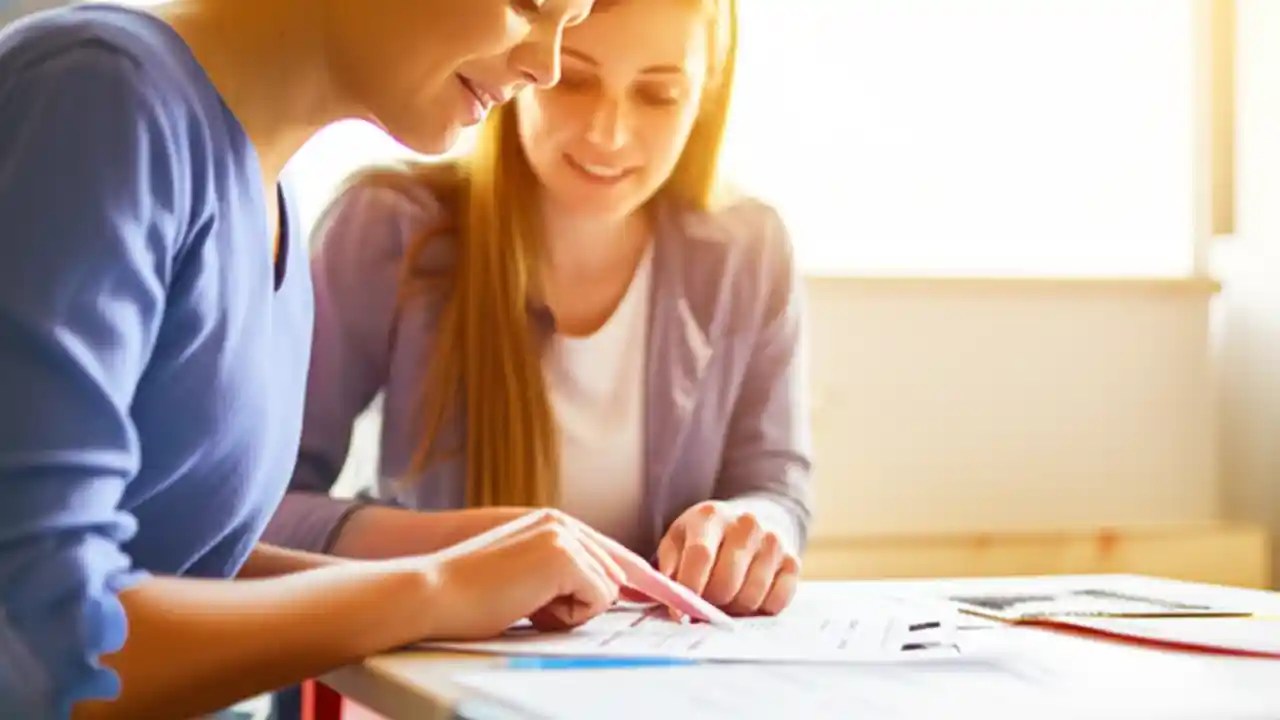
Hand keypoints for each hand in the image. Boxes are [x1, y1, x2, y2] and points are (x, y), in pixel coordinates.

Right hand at [410, 510, 627, 639]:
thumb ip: (562, 575)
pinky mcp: (564, 557)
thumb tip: (605, 592)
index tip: (679, 600)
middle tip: (534, 607)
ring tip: (527, 604)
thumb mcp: (526, 577)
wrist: (435, 593)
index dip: (644, 580)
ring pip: (607, 589)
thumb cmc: (471, 596)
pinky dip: (568, 615)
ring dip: (572, 611)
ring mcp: (565, 536)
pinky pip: (598, 599)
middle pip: (614, 575)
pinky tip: (530, 605)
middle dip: (584, 604)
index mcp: (553, 523)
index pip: (612, 552)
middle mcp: (563, 523)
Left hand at [657, 501, 799, 616]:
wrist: (749, 523)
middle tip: (705, 601)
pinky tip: (749, 596)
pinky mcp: (793, 561)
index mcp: (711, 515)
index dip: (688, 589)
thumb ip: (668, 569)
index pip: (700, 556)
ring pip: (750, 597)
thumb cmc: (704, 539)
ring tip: (727, 597)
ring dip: (734, 608)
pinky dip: (760, 610)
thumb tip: (671, 604)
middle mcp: (747, 523)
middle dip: (711, 603)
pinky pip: (776, 603)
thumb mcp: (678, 542)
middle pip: (726, 583)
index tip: (679, 612)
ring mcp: (774, 541)